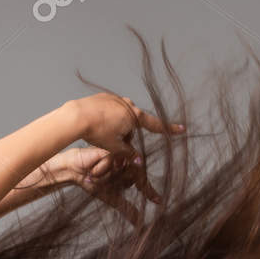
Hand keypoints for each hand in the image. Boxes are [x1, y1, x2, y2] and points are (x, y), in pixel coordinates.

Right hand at [42, 145, 153, 220]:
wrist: (74, 172)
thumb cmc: (91, 182)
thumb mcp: (111, 198)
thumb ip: (126, 208)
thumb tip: (139, 223)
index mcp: (128, 174)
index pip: (142, 182)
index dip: (149, 191)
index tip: (158, 201)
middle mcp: (126, 163)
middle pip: (133, 176)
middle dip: (115, 181)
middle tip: (99, 179)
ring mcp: (119, 154)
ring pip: (122, 170)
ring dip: (105, 177)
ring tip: (93, 174)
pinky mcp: (111, 147)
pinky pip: (112, 162)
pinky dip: (102, 168)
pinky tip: (93, 168)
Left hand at [69, 92, 184, 203]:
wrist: (77, 116)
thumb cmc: (97, 132)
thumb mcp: (115, 147)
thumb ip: (129, 153)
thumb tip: (140, 162)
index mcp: (134, 116)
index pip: (156, 125)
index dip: (169, 130)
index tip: (182, 130)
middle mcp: (129, 104)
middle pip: (134, 124)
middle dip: (126, 134)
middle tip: (112, 140)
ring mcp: (117, 99)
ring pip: (122, 117)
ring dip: (116, 127)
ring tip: (101, 132)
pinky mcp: (105, 97)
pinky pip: (111, 111)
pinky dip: (106, 119)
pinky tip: (96, 124)